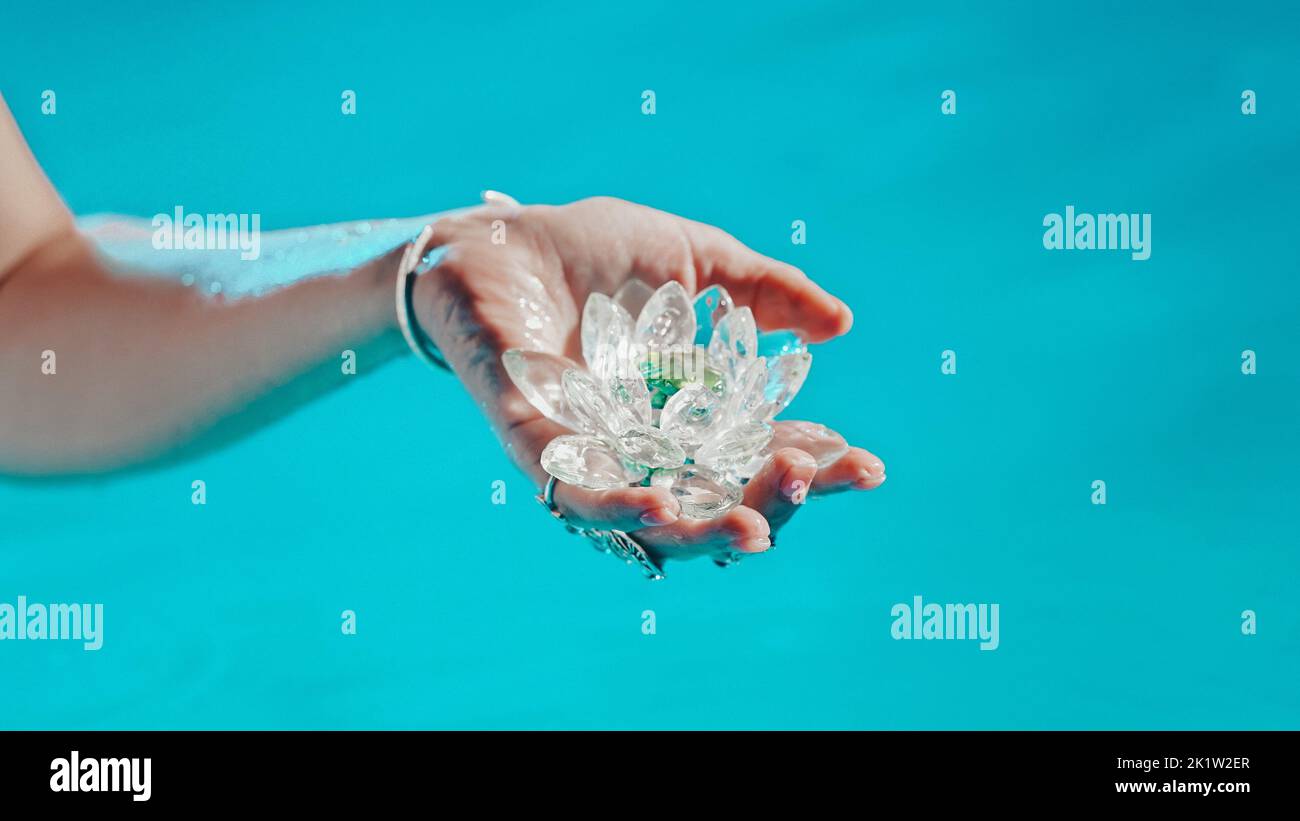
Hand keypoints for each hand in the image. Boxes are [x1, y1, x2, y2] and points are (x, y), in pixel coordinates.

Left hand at [414, 196, 885, 566]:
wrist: (495, 233)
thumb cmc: (593, 252)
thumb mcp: (696, 261)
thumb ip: (764, 292)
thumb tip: (839, 326)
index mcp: (684, 415)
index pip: (757, 457)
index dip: (811, 468)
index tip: (863, 467)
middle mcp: (639, 447)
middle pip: (712, 501)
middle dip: (770, 503)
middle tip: (811, 479)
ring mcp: (585, 450)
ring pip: (648, 518)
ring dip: (701, 528)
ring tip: (753, 530)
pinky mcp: (528, 437)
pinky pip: (570, 488)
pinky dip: (612, 505)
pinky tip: (657, 510)